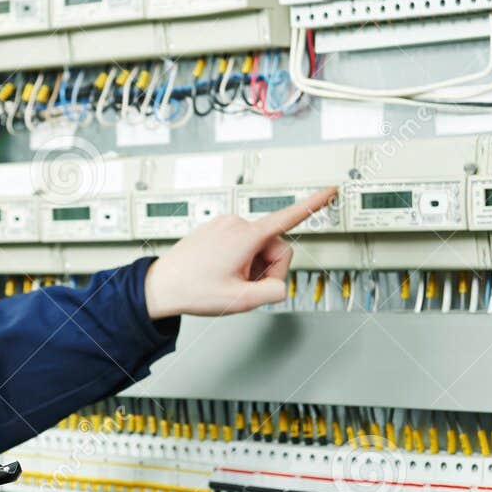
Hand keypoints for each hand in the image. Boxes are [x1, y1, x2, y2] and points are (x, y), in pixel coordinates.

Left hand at [143, 187, 337, 317]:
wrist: (161, 286)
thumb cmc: (192, 290)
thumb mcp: (240, 301)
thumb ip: (272, 293)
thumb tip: (280, 286)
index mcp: (246, 236)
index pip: (289, 217)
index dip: (314, 204)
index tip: (331, 190)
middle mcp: (237, 224)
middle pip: (276, 246)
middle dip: (267, 269)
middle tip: (244, 287)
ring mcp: (225, 225)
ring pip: (259, 247)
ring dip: (252, 266)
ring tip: (229, 279)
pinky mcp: (217, 229)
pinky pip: (243, 245)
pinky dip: (240, 260)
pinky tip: (221, 272)